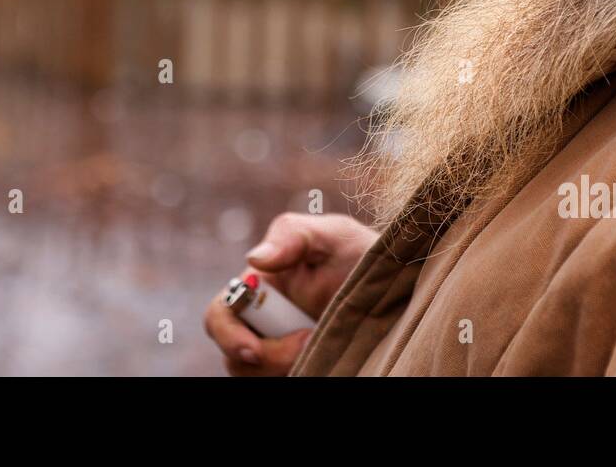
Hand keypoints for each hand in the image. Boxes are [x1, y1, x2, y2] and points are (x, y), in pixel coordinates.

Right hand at [204, 212, 378, 375]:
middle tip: (306, 344)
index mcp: (258, 292)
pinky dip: (302, 372)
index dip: (228, 336)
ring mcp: (282, 352)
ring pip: (258, 376)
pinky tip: (328, 357)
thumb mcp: (331, 235)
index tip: (253, 349)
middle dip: (265, 358)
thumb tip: (254, 259)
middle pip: (236, 358)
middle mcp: (263, 326)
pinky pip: (284, 380)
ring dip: (285, 366)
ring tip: (323, 343)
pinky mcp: (302, 368)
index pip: (219, 318)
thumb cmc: (358, 253)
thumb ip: (291, 236)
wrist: (396, 286)